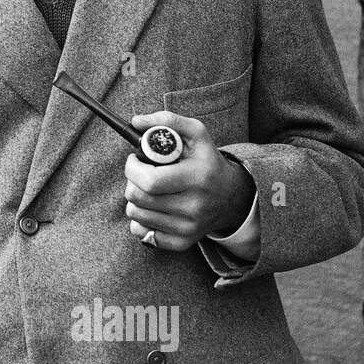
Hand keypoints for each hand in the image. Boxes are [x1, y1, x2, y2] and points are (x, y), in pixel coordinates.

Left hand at [123, 111, 254, 252]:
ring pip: (135, 214)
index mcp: (197, 177)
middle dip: (131, 181)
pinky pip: (142, 233)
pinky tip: (153, 207)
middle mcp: (195, 206)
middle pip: (137, 198)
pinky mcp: (182, 242)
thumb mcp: (196, 134)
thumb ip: (167, 120)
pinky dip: (140, 219)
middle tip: (140, 173)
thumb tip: (137, 121)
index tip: (135, 160)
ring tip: (149, 189)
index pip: (148, 180)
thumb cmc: (206, 161)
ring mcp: (188, 227)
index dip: (132, 168)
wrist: (232, 197)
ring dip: (135, 199)